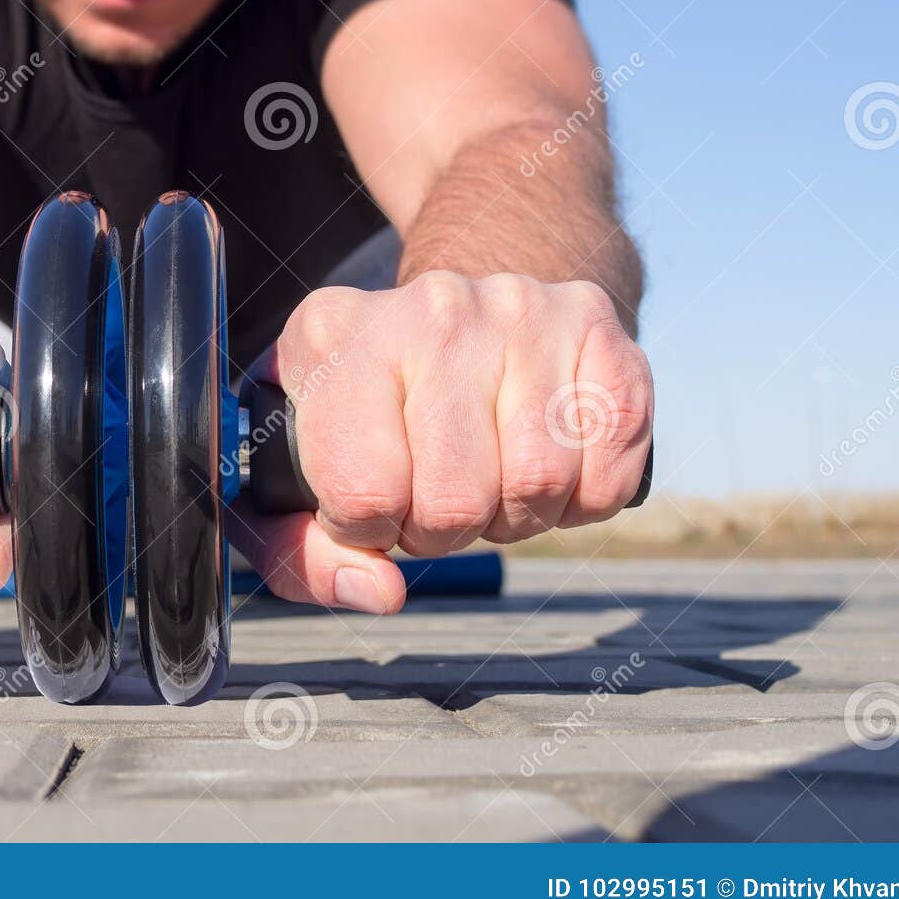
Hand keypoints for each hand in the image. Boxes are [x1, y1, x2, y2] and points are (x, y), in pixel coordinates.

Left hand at [231, 272, 653, 613]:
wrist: (451, 315)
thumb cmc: (362, 409)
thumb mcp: (291, 472)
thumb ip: (300, 554)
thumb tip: (378, 591)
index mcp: (330, 334)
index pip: (361, 492)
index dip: (367, 530)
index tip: (367, 505)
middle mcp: (427, 308)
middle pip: (454, 499)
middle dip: (441, 530)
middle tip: (430, 496)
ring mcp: (516, 308)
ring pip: (537, 485)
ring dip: (512, 516)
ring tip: (483, 476)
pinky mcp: (592, 322)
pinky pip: (606, 470)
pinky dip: (579, 500)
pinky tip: (538, 461)